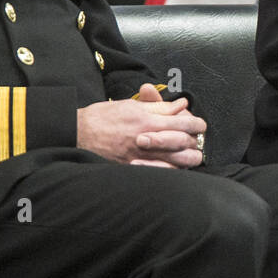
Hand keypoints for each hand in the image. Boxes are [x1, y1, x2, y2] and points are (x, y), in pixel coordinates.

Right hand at [76, 83, 205, 167]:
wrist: (77, 134)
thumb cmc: (103, 117)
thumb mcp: (131, 106)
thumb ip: (159, 107)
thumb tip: (181, 104)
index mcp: (147, 121)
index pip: (183, 123)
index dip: (197, 123)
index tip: (200, 124)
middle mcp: (146, 141)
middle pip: (184, 144)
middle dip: (195, 140)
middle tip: (195, 138)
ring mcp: (140, 158)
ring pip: (177, 162)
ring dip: (186, 157)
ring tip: (187, 152)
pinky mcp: (133, 170)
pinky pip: (161, 173)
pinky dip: (171, 169)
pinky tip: (172, 164)